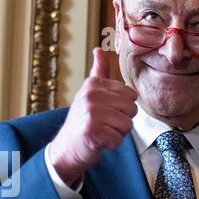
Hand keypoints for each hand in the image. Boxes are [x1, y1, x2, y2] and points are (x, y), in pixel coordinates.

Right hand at [44, 47, 138, 185]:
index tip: (106, 112)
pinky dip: (111, 145)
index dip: (123, 108)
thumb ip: (99, 72)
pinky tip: (99, 142)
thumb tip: (100, 49)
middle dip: (123, 121)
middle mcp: (91, 95)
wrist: (66, 148)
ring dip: (117, 133)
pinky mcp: (92, 131)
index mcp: (93, 84)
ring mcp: (90, 112)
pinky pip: (118, 139)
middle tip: (104, 124)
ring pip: (127, 125)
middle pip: (132, 109)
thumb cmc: (83, 121)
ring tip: (102, 132)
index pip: (131, 95)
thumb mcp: (89, 92)